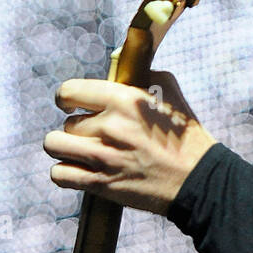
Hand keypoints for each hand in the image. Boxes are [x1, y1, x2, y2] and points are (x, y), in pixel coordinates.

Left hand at [43, 74, 216, 212]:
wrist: (199, 182)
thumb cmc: (186, 138)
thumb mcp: (169, 94)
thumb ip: (140, 76)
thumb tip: (120, 66)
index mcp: (123, 100)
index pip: (69, 91)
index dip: (66, 98)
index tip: (70, 105)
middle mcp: (109, 127)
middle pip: (66, 123)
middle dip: (78, 131)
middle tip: (94, 139)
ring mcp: (103, 158)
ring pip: (54, 146)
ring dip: (65, 149)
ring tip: (79, 154)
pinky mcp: (101, 185)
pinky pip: (59, 175)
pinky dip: (65, 173)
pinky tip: (78, 172)